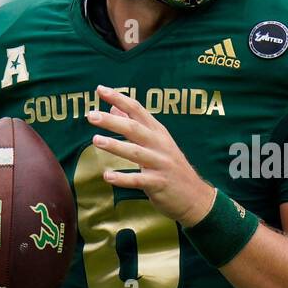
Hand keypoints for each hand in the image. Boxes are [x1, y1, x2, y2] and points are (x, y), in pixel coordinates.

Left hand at [86, 85, 214, 226]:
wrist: (196, 197)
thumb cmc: (171, 167)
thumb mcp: (157, 142)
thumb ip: (135, 125)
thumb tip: (114, 108)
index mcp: (158, 133)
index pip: (138, 110)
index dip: (119, 99)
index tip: (101, 90)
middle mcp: (160, 145)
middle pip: (135, 129)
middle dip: (112, 121)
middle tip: (91, 115)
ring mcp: (161, 164)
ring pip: (136, 152)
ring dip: (116, 145)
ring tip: (96, 140)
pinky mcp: (159, 184)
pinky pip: (139, 180)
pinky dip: (123, 178)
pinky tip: (108, 176)